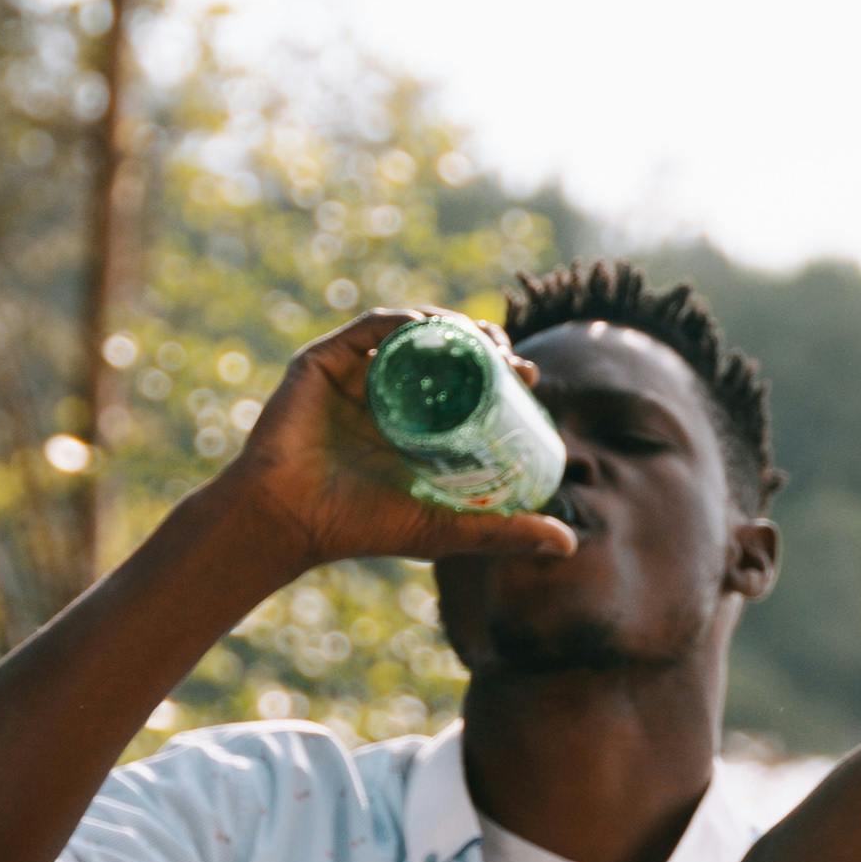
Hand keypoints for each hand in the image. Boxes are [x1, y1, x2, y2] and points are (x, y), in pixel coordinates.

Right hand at [196, 313, 585, 577]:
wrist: (289, 520)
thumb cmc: (360, 528)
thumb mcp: (445, 529)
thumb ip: (502, 532)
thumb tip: (570, 543)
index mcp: (411, 427)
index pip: (465, 386)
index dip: (501, 373)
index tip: (532, 375)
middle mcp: (385, 395)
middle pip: (443, 353)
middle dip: (482, 344)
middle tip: (511, 353)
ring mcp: (354, 376)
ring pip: (411, 332)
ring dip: (449, 323)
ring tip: (481, 335)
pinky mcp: (322, 363)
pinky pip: (369, 329)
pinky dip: (402, 318)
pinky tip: (429, 323)